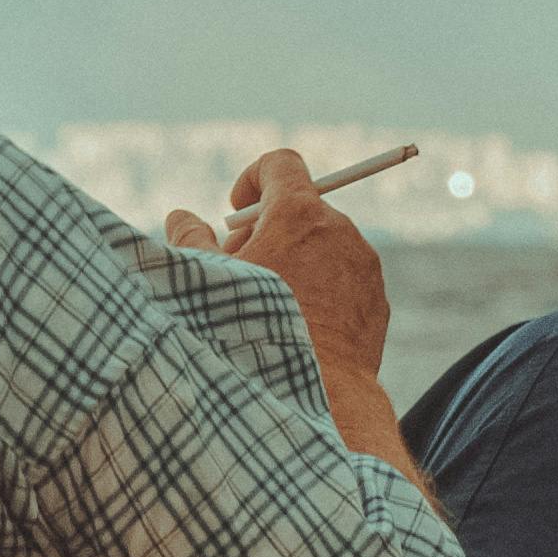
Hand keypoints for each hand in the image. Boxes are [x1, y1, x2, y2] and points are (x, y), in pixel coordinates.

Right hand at [163, 147, 391, 383]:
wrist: (314, 394)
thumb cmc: (253, 333)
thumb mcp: (208, 281)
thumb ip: (190, 239)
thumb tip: (181, 217)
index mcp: (298, 212)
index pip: (281, 163)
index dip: (253, 178)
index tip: (235, 211)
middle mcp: (339, 229)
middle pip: (300, 209)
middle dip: (267, 231)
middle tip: (240, 270)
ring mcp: (363, 264)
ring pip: (323, 247)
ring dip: (295, 262)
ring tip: (267, 305)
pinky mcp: (376, 298)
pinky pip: (344, 280)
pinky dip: (321, 291)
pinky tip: (298, 327)